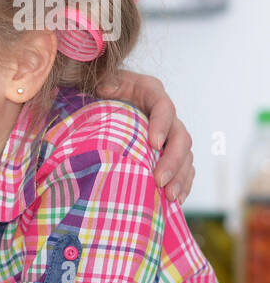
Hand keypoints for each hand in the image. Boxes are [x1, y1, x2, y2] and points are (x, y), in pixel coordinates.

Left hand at [100, 71, 193, 202]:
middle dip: (172, 160)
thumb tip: (105, 88)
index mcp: (151, 93)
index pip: (164, 107)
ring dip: (180, 177)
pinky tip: (175, 202)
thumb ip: (106, 83)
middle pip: (180, 136)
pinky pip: (183, 169)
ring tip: (169, 196)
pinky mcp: (168, 152)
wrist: (97, 102)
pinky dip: (182, 185)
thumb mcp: (100, 81)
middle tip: (159, 180)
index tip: (154, 144)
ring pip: (185, 156)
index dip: (161, 125)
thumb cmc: (98, 91)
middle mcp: (166, 114)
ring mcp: (169, 134)